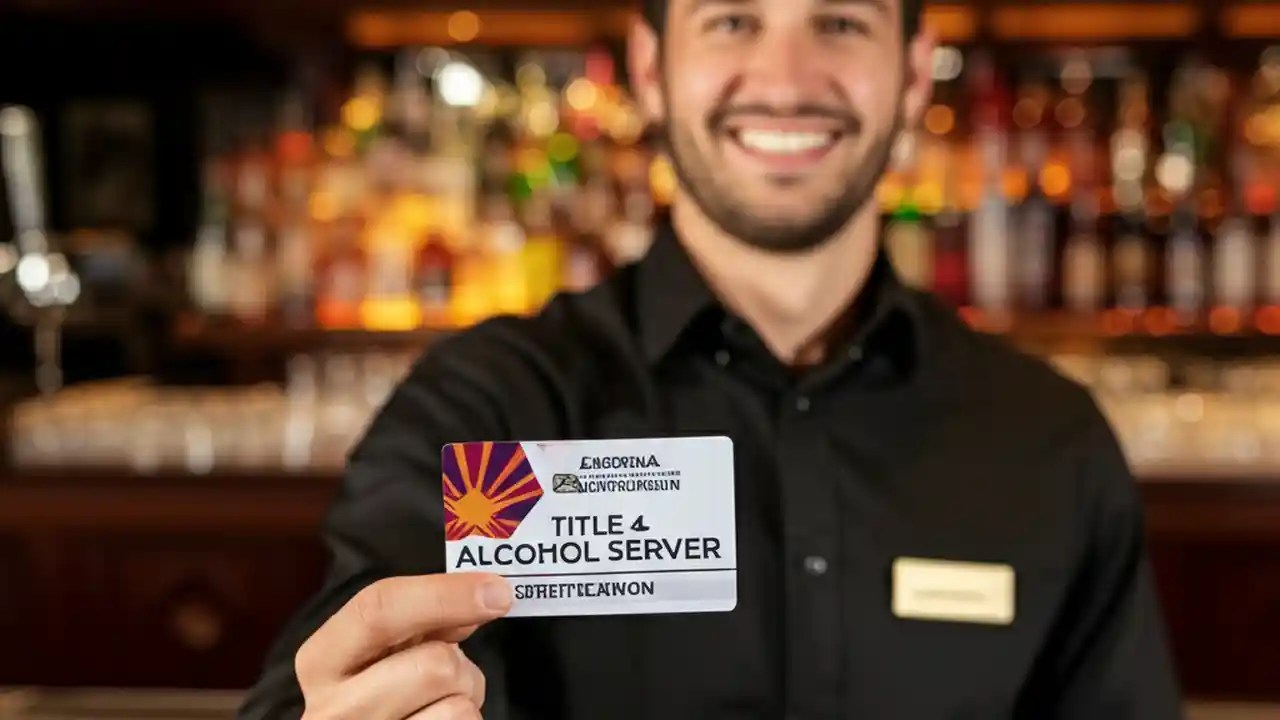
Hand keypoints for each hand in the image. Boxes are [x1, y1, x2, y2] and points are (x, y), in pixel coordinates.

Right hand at [296, 573, 512, 718]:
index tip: (496, 590)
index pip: (379, 611)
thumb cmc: (366, 696)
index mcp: (321, 662)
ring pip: (458, 707)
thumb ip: (421, 620)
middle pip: (435, 664)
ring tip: (439, 707)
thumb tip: (480, 594)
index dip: (444, 594)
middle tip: (449, 677)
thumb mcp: (376, 654)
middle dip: (460, 666)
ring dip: (465, 702)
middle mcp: (334, 709)